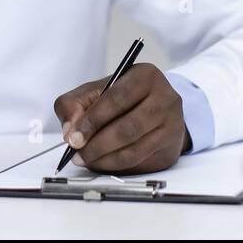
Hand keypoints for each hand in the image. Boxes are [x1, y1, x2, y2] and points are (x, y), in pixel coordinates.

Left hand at [53, 63, 191, 173]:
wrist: (155, 108)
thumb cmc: (122, 98)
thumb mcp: (95, 91)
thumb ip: (74, 104)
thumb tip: (70, 129)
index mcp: (145, 76)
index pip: (117, 99)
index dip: (92, 120)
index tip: (73, 138)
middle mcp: (165, 99)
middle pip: (127, 128)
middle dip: (97, 145)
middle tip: (77, 153)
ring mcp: (171, 126)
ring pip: (133, 150)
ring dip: (104, 159)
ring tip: (86, 159)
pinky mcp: (170, 148)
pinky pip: (139, 162)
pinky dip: (115, 166)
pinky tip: (101, 162)